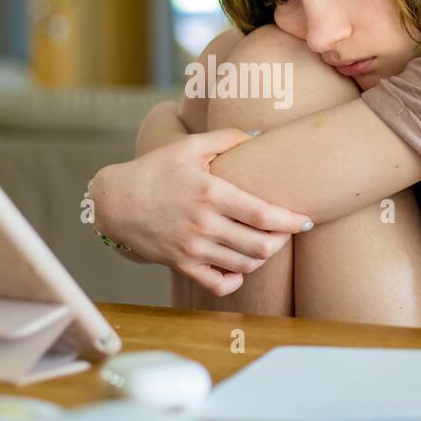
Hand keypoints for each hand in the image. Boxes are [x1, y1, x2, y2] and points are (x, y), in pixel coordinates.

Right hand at [89, 128, 312, 296]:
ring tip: (266, 244)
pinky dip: (235, 280)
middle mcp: (204, 225)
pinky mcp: (181, 264)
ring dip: (262, 258)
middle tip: (286, 232)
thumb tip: (258, 136)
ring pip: (243, 265)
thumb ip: (225, 138)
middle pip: (260, 245)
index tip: (306, 220)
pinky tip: (240, 267)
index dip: (290, 221)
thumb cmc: (154, 170)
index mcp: (210, 193)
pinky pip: (217, 284)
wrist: (114, 202)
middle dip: (281, 241)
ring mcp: (192, 248)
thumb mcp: (188, 147)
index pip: (262, 214)